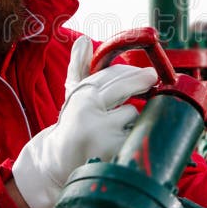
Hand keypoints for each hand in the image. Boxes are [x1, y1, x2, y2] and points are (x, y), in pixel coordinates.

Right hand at [12, 35, 157, 207]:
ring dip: (130, 118)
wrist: (55, 166)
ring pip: (132, 114)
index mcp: (80, 98)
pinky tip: (120, 143)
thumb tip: (83, 41)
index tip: (148, 72)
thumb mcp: (72, 98)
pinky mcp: (113, 153)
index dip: (130, 72)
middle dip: (140, 81)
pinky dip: (132, 137)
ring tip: (114, 129)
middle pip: (123, 90)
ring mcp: (102, 135)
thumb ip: (78, 69)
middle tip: (151, 78)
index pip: (109, 78)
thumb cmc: (71, 127)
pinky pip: (135, 135)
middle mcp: (89, 114)